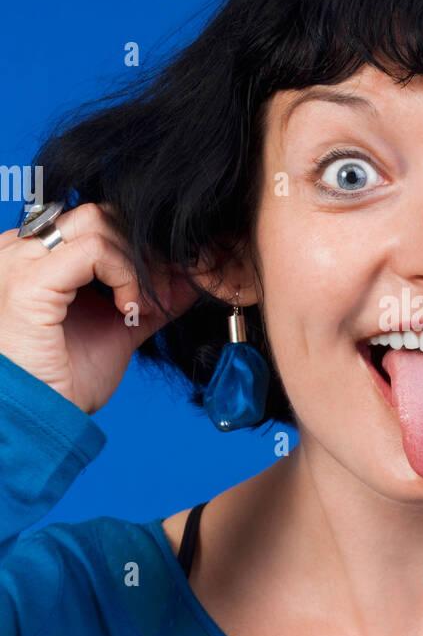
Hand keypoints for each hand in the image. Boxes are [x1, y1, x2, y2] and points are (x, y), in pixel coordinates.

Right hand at [0, 202, 197, 414]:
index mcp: (34, 259)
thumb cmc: (60, 384)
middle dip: (142, 250)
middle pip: (99, 214)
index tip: (163, 288)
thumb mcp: (115, 332)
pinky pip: (94, 249)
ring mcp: (19, 260)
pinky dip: (125, 275)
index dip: (137, 249)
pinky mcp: (28, 280)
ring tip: (140, 308)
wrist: (31, 421)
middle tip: (160, 294)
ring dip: (136, 263)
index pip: (95, 224)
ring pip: (98, 222)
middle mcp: (21, 251)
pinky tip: (127, 311)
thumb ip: (148, 300)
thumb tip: (189, 279)